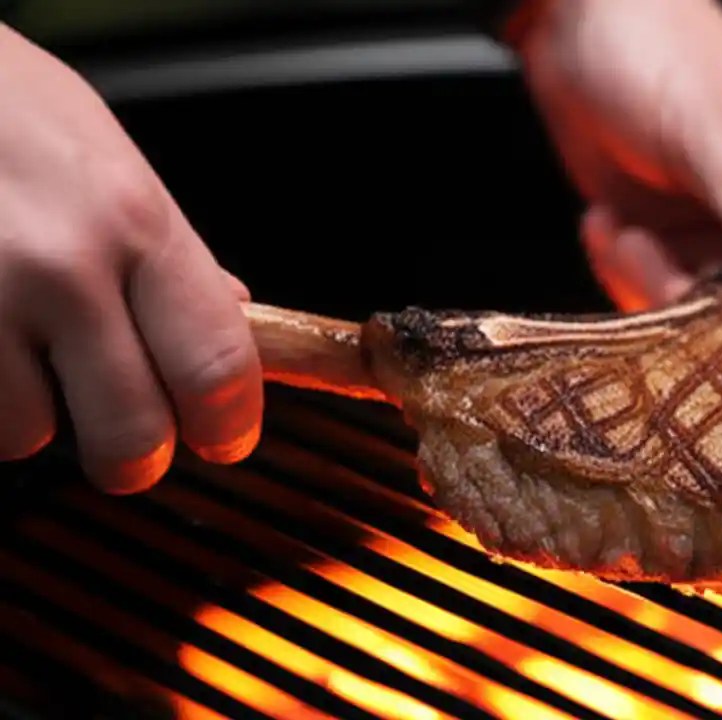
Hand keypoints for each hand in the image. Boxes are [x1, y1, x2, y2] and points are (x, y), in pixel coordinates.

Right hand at [0, 25, 261, 492]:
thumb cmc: (5, 109)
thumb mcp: (112, 162)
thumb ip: (173, 254)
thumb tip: (235, 315)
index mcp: (137, 222)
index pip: (216, 364)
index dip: (229, 424)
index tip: (225, 438)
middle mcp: (63, 266)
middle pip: (133, 433)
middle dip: (136, 455)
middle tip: (131, 441)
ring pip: (32, 434)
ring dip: (38, 414)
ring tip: (28, 348)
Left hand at [513, 0, 721, 310]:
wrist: (574, 29)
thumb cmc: (659, 45)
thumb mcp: (709, 118)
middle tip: (666, 258)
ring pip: (711, 321)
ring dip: (656, 285)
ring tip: (629, 227)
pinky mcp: (673, 255)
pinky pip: (657, 303)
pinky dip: (625, 274)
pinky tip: (611, 223)